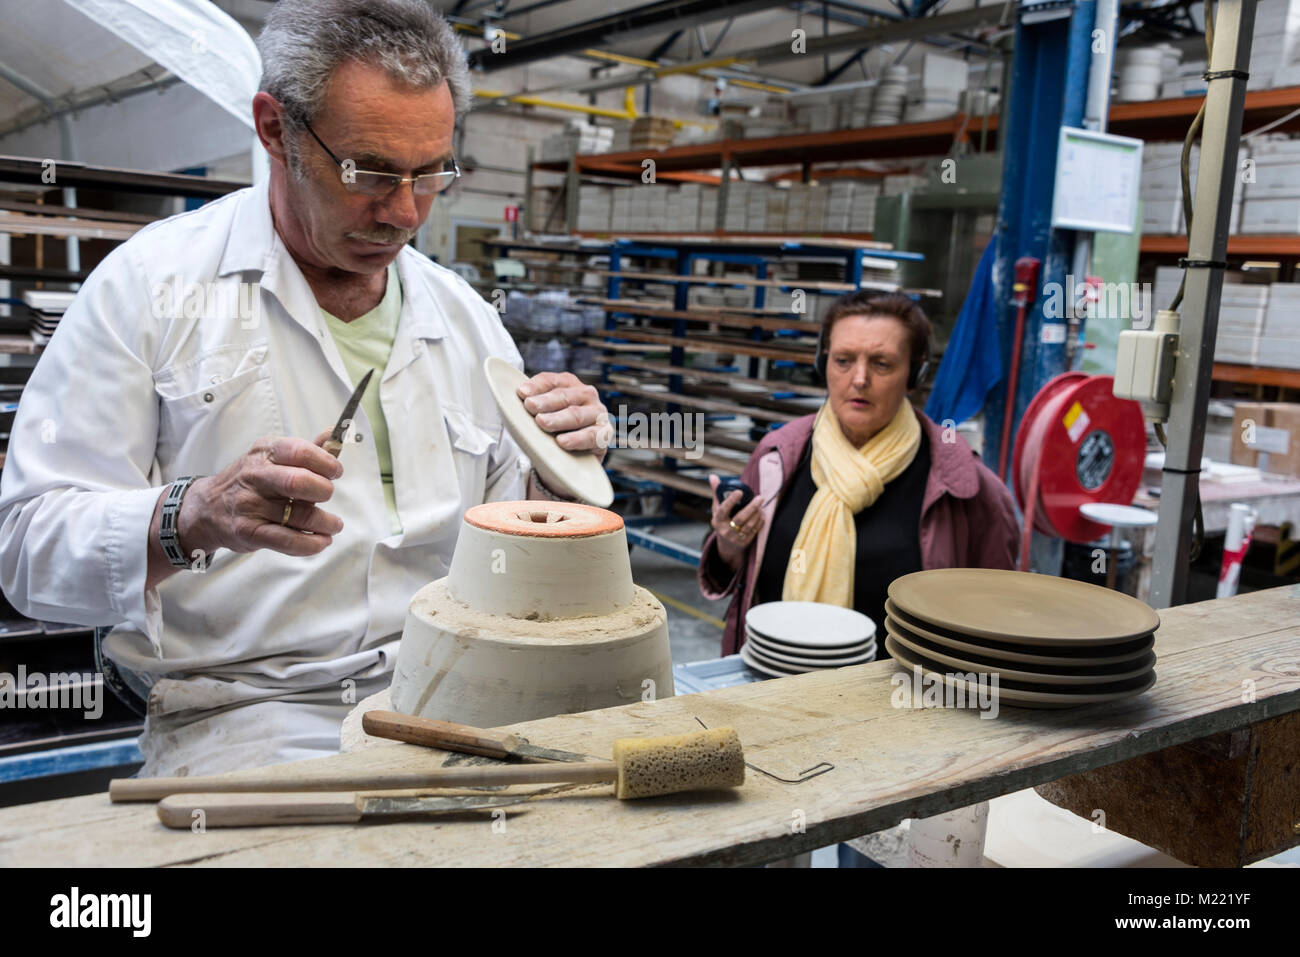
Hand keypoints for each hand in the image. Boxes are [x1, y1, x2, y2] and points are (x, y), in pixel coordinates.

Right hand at [179, 434, 344, 557]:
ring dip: (325, 523)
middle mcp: (255, 476)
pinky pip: (287, 540)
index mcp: (264, 452)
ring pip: (299, 515)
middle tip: (328, 495)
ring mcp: (250, 505)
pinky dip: (311, 544)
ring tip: (334, 525)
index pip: (300, 451)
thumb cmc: (250, 482)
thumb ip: (305, 450)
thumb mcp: (271, 458)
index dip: (326, 463)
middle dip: (324, 491)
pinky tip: (321, 541)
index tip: (335, 472)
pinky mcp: (249, 532)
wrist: (207, 508)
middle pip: (299, 482)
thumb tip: (334, 434)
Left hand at [517, 371, 612, 461]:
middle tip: (530, 406)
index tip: (521, 393)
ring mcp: (598, 413)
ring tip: (542, 423)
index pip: (552, 381)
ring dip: (558, 419)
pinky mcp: (604, 434)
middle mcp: (586, 395)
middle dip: (545, 401)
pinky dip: (576, 439)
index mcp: (570, 385)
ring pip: (576, 415)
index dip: (536, 386)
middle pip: (564, 396)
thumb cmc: (552, 432)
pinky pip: (591, 436)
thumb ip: (531, 406)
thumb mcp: (541, 415)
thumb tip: (511, 400)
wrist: (570, 459)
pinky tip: (562, 442)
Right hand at [709, 474, 763, 569]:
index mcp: (717, 520)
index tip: (739, 492)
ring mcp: (735, 538)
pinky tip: (762, 514)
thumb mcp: (717, 509)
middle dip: (752, 507)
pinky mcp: (744, 542)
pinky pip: (755, 530)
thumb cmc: (722, 521)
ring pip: (750, 524)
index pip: (723, 510)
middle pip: (740, 518)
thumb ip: (717, 493)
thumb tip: (713, 476)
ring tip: (760, 505)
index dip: (731, 501)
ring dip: (757, 513)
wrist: (726, 545)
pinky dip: (760, 521)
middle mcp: (725, 530)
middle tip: (760, 497)